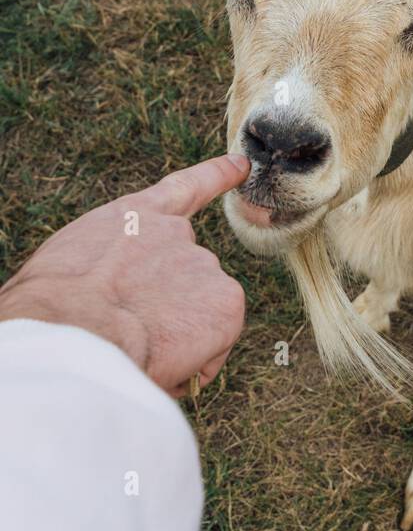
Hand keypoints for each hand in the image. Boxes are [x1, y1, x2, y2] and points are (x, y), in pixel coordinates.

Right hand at [0, 155, 249, 396]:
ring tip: (132, 349)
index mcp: (134, 217)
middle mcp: (177, 234)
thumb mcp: (73, 264)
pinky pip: (212, 349)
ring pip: (197, 320)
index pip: (183, 190)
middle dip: (165, 311)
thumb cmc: (52, 306)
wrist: (72, 326)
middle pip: (185, 280)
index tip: (241, 164)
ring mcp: (204, 266)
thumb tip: (123, 304)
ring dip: (174, 340)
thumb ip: (112, 267)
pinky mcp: (226, 303)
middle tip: (124, 334)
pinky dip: (194, 365)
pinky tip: (162, 365)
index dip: (216, 175)